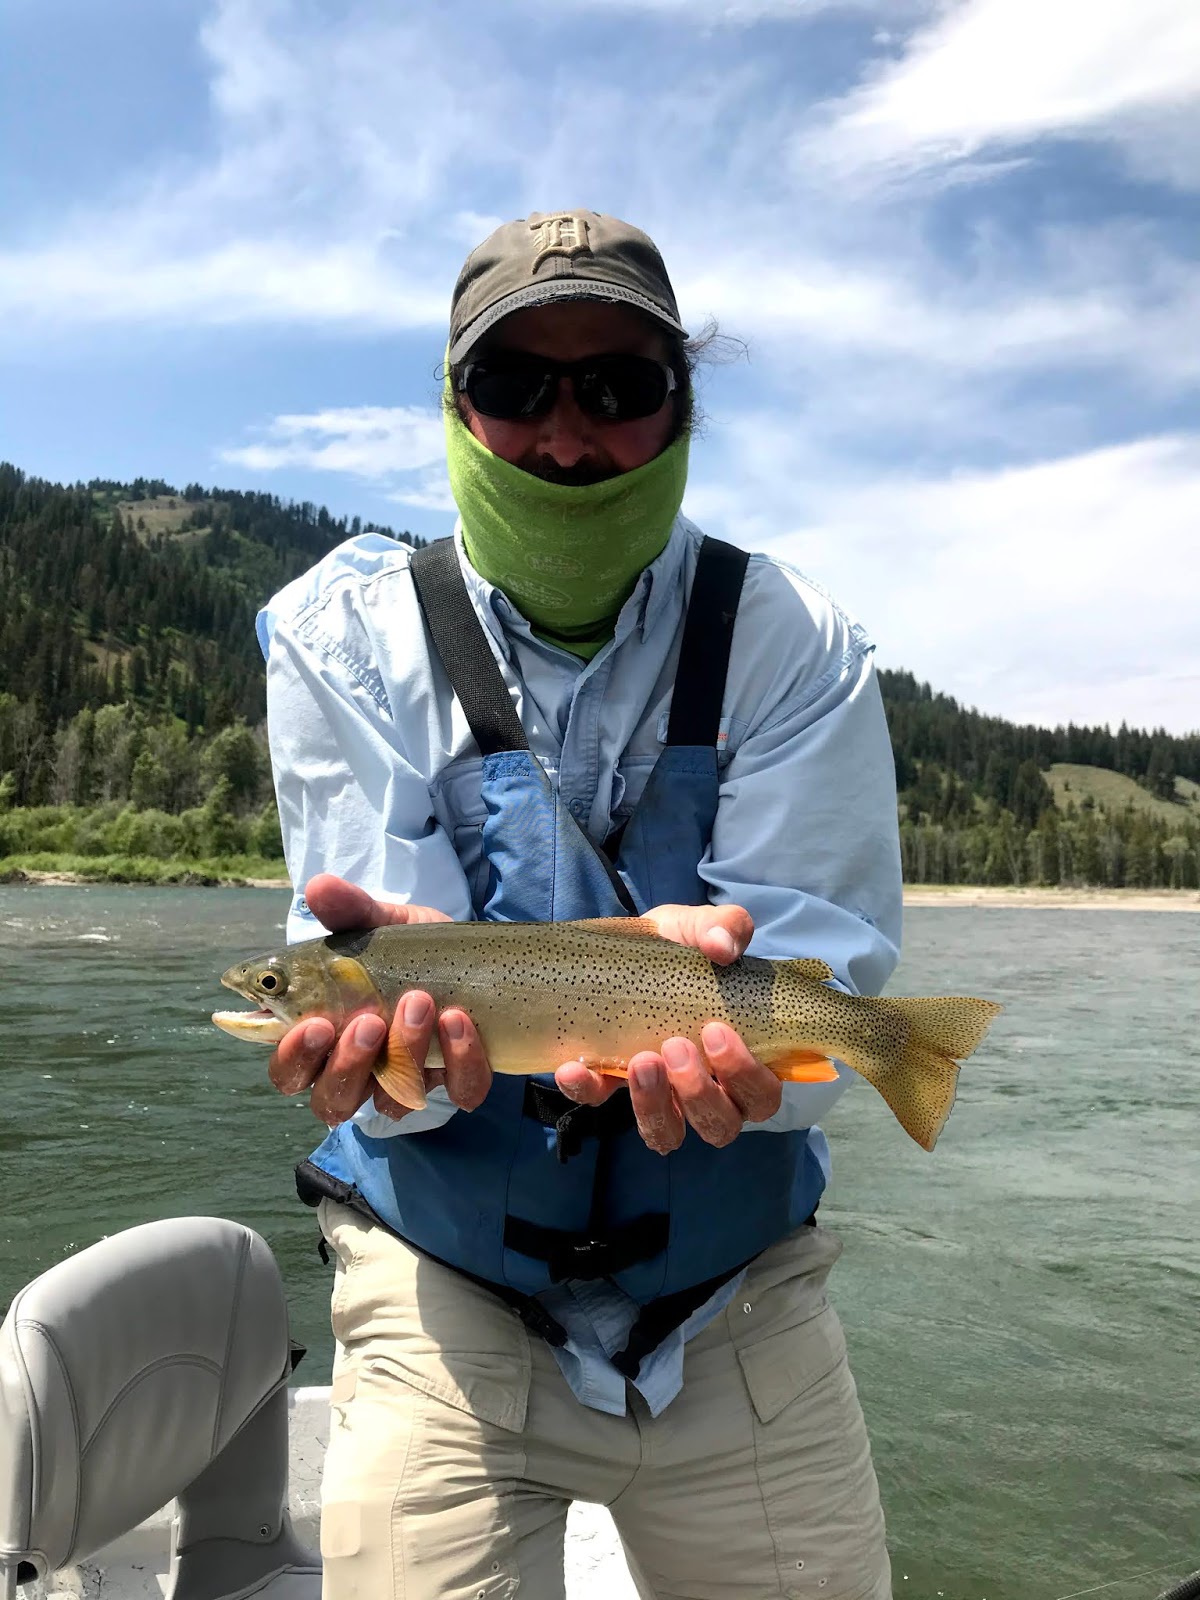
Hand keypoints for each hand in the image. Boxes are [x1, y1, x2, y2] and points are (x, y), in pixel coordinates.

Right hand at [266, 873, 491, 1124]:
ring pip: (390, 1102)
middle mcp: (359, 1069)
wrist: (472, 953)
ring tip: (418, 1003)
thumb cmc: (407, 948)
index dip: (293, 1057)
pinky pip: (458, 1091)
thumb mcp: (380, 924)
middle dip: (346, 1065)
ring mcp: (410, 1079)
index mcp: (325, 1036)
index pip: (289, 1069)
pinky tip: (459, 1019)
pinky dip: (459, 1060)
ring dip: (403, 1056)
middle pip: (330, 1098)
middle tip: (367, 1021)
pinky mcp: (459, 1079)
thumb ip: (349, 911)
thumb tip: (318, 887)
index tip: (314, 1023)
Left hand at [554, 903, 783, 1152]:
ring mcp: (659, 1095)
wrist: (626, 946)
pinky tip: (575, 1066)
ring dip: (654, 1106)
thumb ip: (725, 927)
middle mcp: (707, 1090)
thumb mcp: (702, 929)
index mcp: (741, 1060)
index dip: (746, 1076)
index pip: (760, 1094)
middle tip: (675, 1045)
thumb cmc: (681, 948)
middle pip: (720, 1125)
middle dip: (700, 1093)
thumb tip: (722, 946)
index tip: (716, 1030)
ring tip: (640, 1061)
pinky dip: (587, 1090)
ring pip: (668, 1133)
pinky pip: (599, 1104)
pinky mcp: (611, 1086)